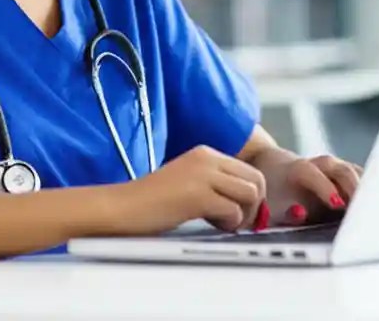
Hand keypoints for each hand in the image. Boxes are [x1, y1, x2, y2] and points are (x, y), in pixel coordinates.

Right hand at [107, 145, 267, 235]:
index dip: (251, 196)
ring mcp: (202, 174)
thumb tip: (247, 203)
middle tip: (234, 221)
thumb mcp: (188, 183)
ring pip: (250, 193)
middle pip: (257, 179)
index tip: (239, 213)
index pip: (249, 171)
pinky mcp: (197, 195)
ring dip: (242, 215)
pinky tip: (209, 224)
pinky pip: (233, 210)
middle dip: (253, 205)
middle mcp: (206, 158)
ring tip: (220, 223)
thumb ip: (214, 185)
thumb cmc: (151, 203)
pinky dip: (228, 224)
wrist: (121, 207)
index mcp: (205, 154)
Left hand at [250, 149, 362, 226]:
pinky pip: (361, 179)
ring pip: (355, 173)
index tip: (336, 203)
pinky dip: (368, 191)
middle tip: (363, 209)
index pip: (311, 172)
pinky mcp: (345, 175)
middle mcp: (319, 164)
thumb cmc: (273, 191)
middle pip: (341, 169)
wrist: (273, 167)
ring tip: (373, 211)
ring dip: (365, 190)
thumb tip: (300, 215)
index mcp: (298, 168)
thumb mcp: (271, 205)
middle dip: (353, 188)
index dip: (324, 187)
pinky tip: (374, 208)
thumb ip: (285, 213)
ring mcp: (335, 167)